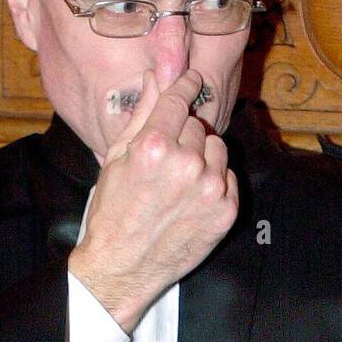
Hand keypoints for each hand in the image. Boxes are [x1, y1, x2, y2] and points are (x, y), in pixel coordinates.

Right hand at [68, 68, 237, 333]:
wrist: (123, 266)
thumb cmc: (113, 211)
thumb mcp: (117, 158)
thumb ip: (143, 113)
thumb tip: (158, 75)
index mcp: (154, 146)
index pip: (179, 99)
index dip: (184, 86)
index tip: (191, 79)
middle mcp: (186, 164)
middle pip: (197, 125)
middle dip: (184, 135)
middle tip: (166, 158)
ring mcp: (210, 188)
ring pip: (217, 148)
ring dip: (202, 157)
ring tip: (179, 180)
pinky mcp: (226, 210)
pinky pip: (228, 177)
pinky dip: (214, 182)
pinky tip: (191, 198)